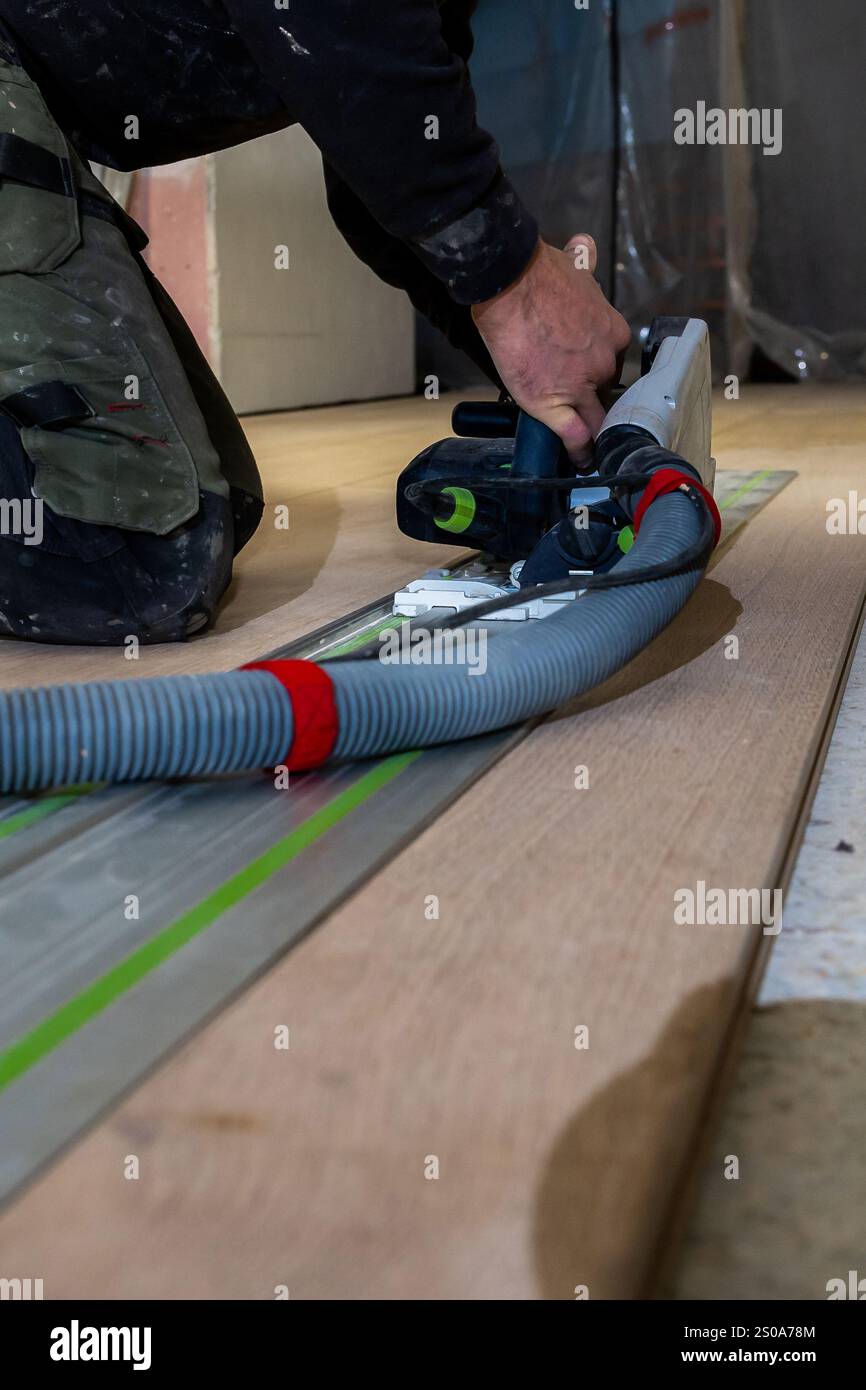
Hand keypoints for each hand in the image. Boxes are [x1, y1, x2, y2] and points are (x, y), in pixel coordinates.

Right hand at [471, 234, 630, 463]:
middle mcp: (603, 363)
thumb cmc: (537, 274)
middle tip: (582, 410)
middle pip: (607, 393)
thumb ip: (584, 263)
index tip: (591, 380)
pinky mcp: (554, 403)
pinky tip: (579, 461)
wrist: (511, 285)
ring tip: (590, 448)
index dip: (600, 374)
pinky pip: (575, 437)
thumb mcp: (574, 266)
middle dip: (595, 401)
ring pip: (597, 420)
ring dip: (594, 433)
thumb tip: (584, 246)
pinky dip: (579, 452)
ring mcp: (581, 386)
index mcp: (612, 333)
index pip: (614, 364)